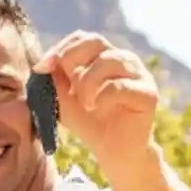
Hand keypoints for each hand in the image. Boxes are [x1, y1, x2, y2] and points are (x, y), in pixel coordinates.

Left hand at [32, 30, 159, 169]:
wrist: (113, 151)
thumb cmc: (89, 122)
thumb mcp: (63, 101)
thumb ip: (55, 81)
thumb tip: (45, 66)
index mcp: (102, 57)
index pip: (82, 38)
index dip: (60, 49)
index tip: (41, 69)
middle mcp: (122, 60)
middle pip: (95, 41)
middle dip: (71, 59)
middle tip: (64, 84)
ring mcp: (138, 74)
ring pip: (109, 60)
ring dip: (87, 82)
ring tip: (84, 103)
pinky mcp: (148, 93)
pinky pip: (121, 86)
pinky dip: (102, 96)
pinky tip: (96, 108)